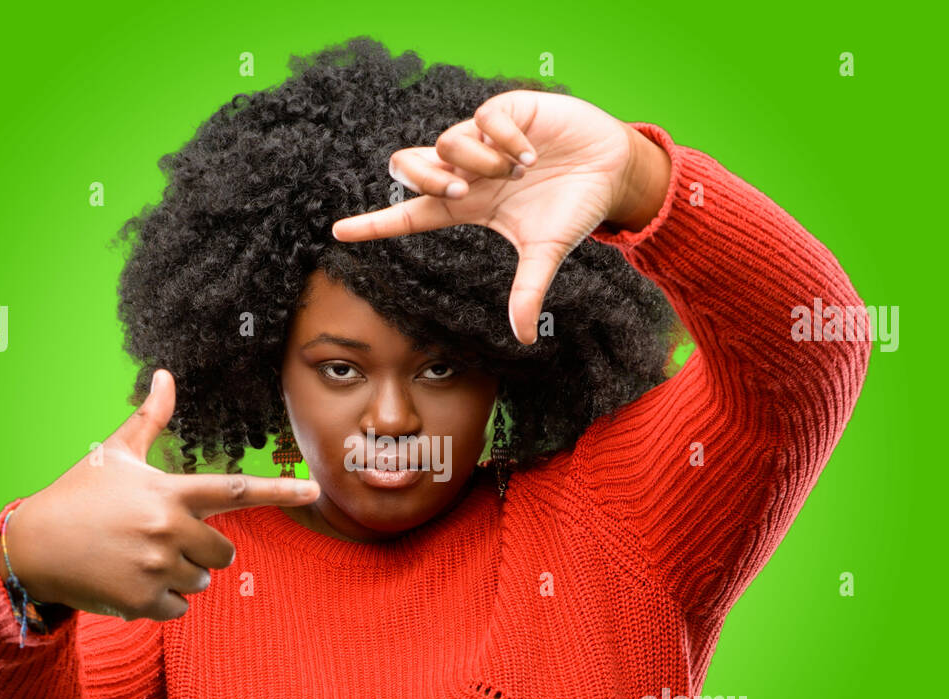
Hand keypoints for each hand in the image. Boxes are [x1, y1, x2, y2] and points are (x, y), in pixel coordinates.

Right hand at [3, 369, 319, 620]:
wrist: (33, 547)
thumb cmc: (79, 495)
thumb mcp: (114, 453)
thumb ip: (150, 420)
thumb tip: (166, 375)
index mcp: (170, 492)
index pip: (237, 489)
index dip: (280, 489)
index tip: (315, 489)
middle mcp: (169, 529)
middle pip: (224, 553)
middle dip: (202, 551)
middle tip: (163, 540)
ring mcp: (156, 567)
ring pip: (201, 581)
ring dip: (180, 575)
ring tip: (139, 557)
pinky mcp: (142, 600)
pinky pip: (179, 608)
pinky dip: (161, 600)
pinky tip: (131, 581)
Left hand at [331, 89, 652, 344]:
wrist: (610, 170)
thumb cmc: (572, 208)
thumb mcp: (545, 252)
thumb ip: (528, 291)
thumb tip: (525, 338)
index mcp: (467, 205)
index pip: (409, 214)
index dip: (374, 223)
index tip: (338, 233)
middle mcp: (467, 171)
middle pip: (409, 167)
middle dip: (425, 180)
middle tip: (462, 192)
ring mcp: (483, 139)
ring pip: (446, 141)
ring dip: (475, 161)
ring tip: (514, 172)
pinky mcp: (508, 110)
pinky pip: (484, 118)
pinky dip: (504, 140)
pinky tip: (530, 154)